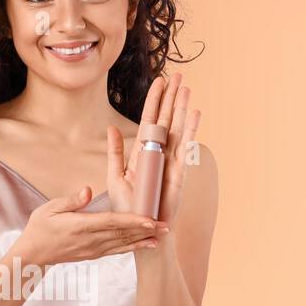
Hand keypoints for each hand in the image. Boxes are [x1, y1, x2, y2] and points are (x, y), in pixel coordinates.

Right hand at [15, 185, 167, 266]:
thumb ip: (71, 200)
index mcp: (80, 226)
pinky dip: (134, 248)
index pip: (111, 222)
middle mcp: (90, 240)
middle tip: (166, 225)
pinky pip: (118, 251)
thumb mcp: (49, 209)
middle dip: (146, 230)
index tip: (149, 219)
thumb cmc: (40, 227)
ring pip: (123, 244)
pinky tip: (147, 245)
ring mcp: (93, 250)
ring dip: (144, 239)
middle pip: (123, 234)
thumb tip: (88, 190)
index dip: (132, 220)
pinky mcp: (94, 254)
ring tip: (163, 235)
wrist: (32, 255)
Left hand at [106, 73, 200, 224]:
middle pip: (166, 119)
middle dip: (171, 97)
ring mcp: (170, 162)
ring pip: (177, 129)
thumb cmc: (128, 208)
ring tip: (186, 88)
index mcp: (142, 152)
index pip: (149, 120)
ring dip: (182, 108)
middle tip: (178, 75)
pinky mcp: (178, 173)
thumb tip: (111, 128)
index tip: (160, 81)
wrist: (140, 229)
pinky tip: (194, 114)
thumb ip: (115, 153)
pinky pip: (184, 148)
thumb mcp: (115, 177)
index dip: (154, 100)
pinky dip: (189, 131)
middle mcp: (158, 153)